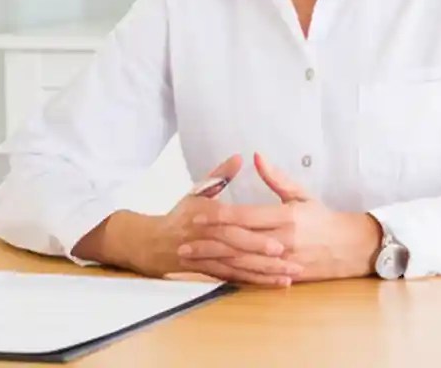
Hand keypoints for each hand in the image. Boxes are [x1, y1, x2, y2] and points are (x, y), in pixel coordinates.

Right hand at [73, 154, 303, 285]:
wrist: (152, 243)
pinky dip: (255, 281)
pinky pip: (234, 278)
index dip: (253, 231)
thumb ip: (220, 174)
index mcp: (206, 215)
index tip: (277, 236)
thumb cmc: (179, 215)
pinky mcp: (208, 271)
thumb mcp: (197, 190)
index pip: (231, 223)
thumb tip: (240, 156)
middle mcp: (205, 237)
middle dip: (261, 254)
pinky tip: (273, 283)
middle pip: (236, 246)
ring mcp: (206, 257)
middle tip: (287, 257)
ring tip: (288, 275)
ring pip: (237, 265)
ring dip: (263, 272)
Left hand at [181, 153, 382, 281]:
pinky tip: (214, 273)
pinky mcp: (284, 276)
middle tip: (184, 241)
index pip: (245, 217)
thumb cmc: (324, 218)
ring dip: (214, 260)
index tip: (197, 216)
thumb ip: (276, 177)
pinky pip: (253, 276)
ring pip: (242, 262)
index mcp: (286, 217)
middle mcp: (283, 241)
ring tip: (191, 258)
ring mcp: (283, 262)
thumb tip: (256, 156)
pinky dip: (232, 275)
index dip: (219, 217)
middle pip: (239, 241)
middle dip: (208, 241)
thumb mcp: (302, 194)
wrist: (351, 247)